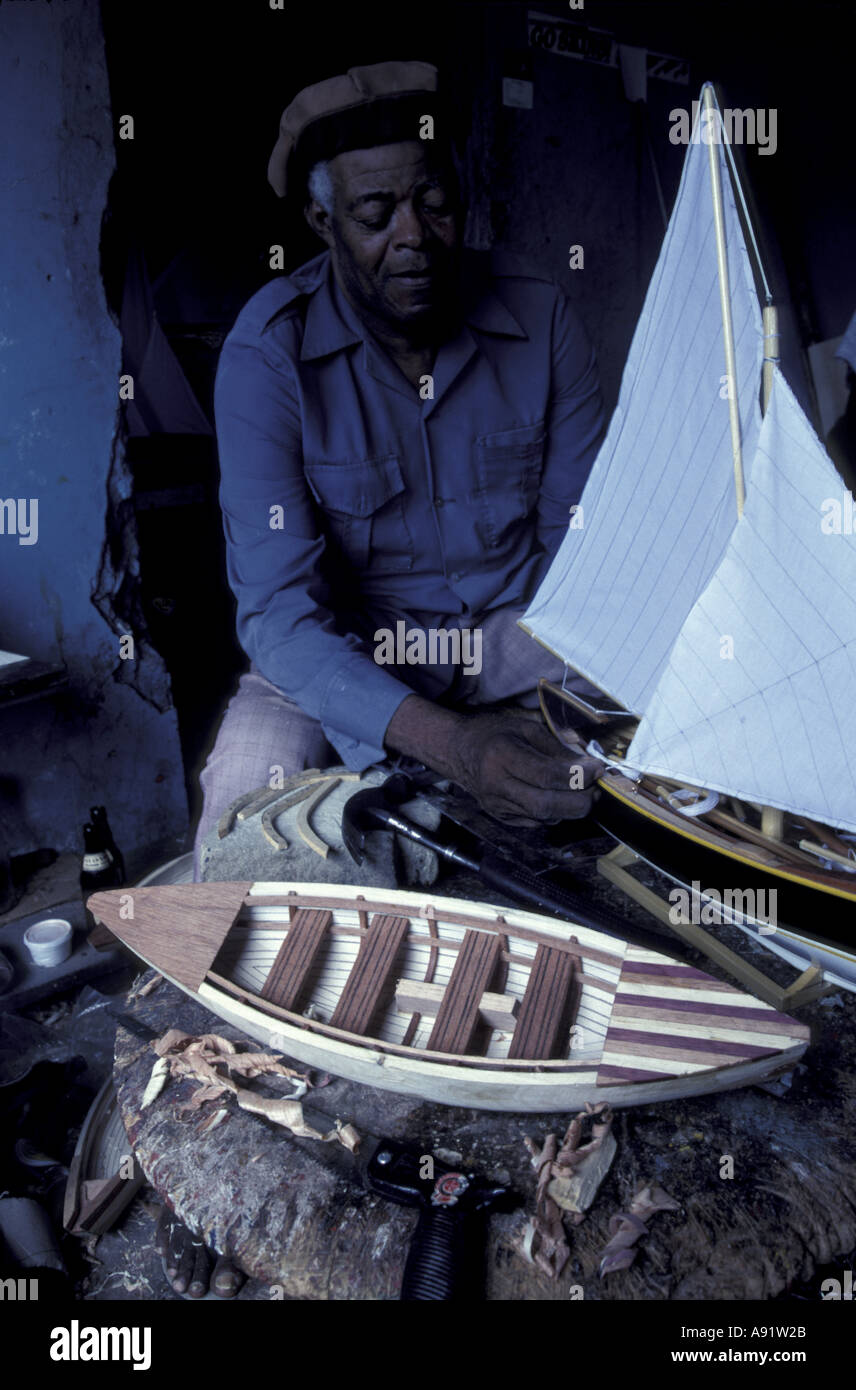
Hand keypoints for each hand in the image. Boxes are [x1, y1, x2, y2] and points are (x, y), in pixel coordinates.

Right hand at [447, 710, 601, 824]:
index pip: (546, 775)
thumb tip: (587, 767)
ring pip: (543, 817)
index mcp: (502, 755)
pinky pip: (535, 822)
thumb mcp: (526, 728)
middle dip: (578, 802)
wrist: (458, 751)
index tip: (597, 770)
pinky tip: (560, 799)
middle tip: (596, 791)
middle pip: (545, 805)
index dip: (577, 776)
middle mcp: (497, 784)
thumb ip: (556, 748)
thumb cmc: (494, 734)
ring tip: (584, 794)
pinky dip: (554, 813)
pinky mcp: (500, 817)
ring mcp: (497, 805)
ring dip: (570, 809)